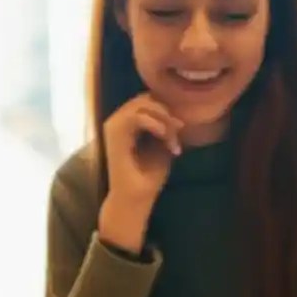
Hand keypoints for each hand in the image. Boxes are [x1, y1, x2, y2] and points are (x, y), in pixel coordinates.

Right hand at [99, 94, 182, 252]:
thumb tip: (177, 114)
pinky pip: (136, 116)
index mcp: (128, 123)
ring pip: (141, 103)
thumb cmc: (148, 177)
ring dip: (162, 117)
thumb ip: (166, 129)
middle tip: (180, 128)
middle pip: (145, 98)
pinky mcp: (114, 134)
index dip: (167, 108)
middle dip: (166, 111)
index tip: (181, 128)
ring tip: (172, 135)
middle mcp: (118, 121)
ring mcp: (114, 126)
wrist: (135, 199)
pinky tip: (164, 135)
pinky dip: (154, 123)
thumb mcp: (163, 147)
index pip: (148, 100)